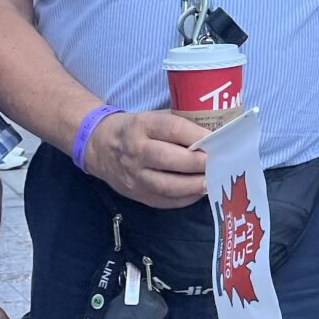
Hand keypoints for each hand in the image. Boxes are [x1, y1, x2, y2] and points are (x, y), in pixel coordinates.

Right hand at [83, 109, 209, 207]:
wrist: (100, 147)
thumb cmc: (135, 129)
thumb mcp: (152, 117)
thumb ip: (179, 123)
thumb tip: (215, 132)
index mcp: (141, 126)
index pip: (173, 129)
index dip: (197, 136)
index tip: (217, 140)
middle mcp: (135, 151)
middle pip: (170, 159)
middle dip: (198, 163)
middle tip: (218, 162)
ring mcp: (134, 176)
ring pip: (167, 185)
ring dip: (194, 185)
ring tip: (213, 181)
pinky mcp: (137, 194)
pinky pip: (165, 201)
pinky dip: (186, 198)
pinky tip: (199, 192)